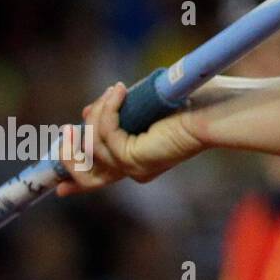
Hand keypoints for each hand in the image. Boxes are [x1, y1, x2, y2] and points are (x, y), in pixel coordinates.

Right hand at [56, 82, 204, 195]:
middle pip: (87, 177)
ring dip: (97, 114)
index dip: (76, 182)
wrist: (220, 112)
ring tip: (114, 91)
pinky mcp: (134, 158)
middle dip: (70, 153)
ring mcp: (134, 167)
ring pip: (92, 148)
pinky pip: (105, 134)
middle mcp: (137, 169)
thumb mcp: (148, 106)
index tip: (59, 189)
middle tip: (68, 130)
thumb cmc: (200, 103)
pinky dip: (108, 110)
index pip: (103, 177)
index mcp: (143, 160)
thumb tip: (84, 112)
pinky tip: (119, 90)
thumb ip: (117, 111)